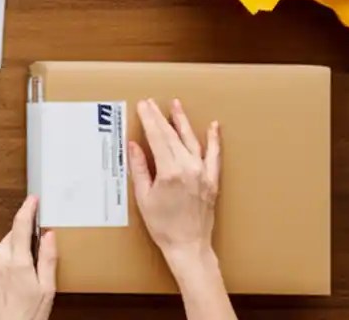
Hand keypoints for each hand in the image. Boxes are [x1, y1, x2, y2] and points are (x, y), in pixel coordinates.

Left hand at [0, 195, 57, 319]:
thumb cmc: (28, 316)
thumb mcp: (47, 288)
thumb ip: (48, 259)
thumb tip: (49, 236)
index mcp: (18, 262)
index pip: (20, 225)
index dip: (27, 208)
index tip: (33, 199)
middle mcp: (0, 261)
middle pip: (12, 234)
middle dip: (25, 231)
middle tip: (40, 238)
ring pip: (5, 246)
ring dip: (17, 246)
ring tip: (32, 264)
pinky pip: (0, 259)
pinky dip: (10, 258)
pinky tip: (19, 274)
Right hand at [131, 98, 220, 266]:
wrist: (188, 246)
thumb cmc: (163, 226)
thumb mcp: (144, 197)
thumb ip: (139, 168)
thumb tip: (134, 145)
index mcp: (169, 172)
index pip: (157, 138)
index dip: (148, 120)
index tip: (143, 106)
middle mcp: (188, 168)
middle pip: (172, 135)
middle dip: (160, 117)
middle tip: (151, 103)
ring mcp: (203, 173)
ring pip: (192, 140)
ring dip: (183, 121)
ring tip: (176, 105)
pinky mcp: (212, 180)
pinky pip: (214, 155)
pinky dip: (214, 140)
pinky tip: (213, 127)